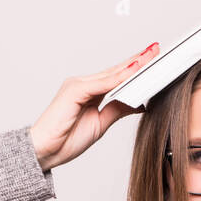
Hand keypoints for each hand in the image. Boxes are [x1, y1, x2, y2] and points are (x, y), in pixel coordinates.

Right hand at [29, 42, 159, 170]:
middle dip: (137, 60)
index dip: (134, 69)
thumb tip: (138, 104)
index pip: (116, 77)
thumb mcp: (100, 124)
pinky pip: (101, 83)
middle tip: (156, 49)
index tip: (152, 61)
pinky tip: (133, 71)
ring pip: (111, 74)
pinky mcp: (74, 90)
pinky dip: (118, 77)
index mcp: (89, 92)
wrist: (44, 151)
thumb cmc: (65, 139)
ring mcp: (77, 85)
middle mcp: (83, 85)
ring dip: (132, 65)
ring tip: (151, 56)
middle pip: (115, 71)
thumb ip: (117, 110)